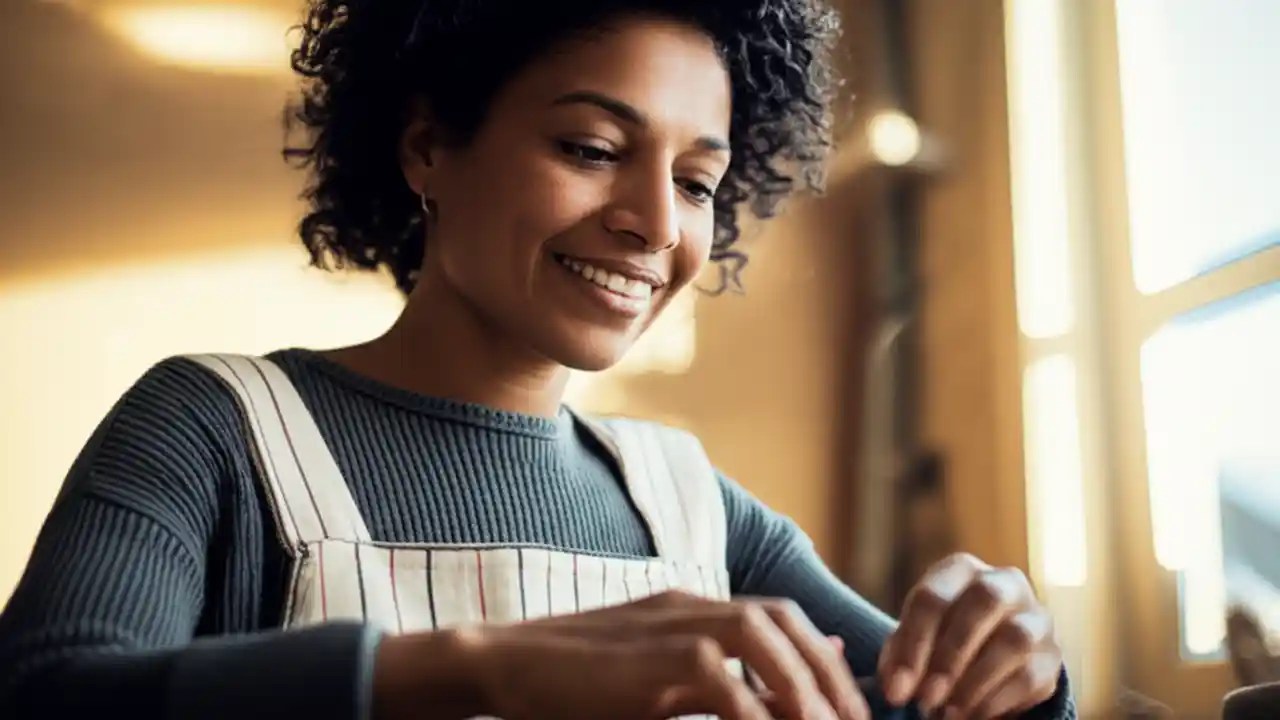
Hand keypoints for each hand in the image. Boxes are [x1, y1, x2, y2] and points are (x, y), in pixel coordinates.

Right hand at [462, 590, 868, 719]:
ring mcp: (668, 623)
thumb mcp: (656, 679)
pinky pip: (716, 676)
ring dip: (800, 684)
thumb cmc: (576, 683)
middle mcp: (690, 606)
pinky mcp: (648, 655)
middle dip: (827, 674)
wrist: (504, 663)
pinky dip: (751, 707)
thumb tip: (776, 688)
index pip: (782, 619)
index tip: (851, 711)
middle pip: (783, 621)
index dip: (824, 661)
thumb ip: (714, 677)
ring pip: (760, 634)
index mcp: (695, 608)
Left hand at [877, 553, 1061, 718]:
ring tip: (947, 712)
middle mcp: (1004, 583)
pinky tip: (971, 714)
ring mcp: (1035, 616)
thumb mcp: (916, 638)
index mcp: (961, 570)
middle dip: (951, 654)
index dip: (913, 644)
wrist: (991, 654)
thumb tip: (896, 688)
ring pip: (1014, 639)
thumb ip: (901, 657)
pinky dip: (995, 700)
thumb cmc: (942, 638)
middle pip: (984, 601)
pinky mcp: (1051, 654)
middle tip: (927, 697)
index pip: (934, 596)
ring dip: (975, 682)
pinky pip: (1030, 676)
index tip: (896, 689)